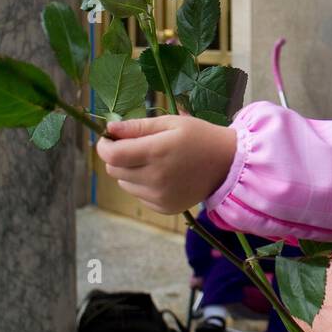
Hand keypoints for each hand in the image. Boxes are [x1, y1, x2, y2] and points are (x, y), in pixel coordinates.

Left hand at [95, 113, 236, 214]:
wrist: (227, 164)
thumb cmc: (199, 137)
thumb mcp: (171, 123)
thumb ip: (138, 126)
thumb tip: (110, 128)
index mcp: (157, 152)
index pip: (112, 155)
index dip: (104, 146)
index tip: (109, 139)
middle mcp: (156, 178)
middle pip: (114, 170)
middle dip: (117, 157)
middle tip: (134, 147)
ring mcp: (160, 196)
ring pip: (124, 184)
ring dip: (130, 172)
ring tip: (152, 161)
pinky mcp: (164, 208)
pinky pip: (139, 196)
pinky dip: (143, 185)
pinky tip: (162, 176)